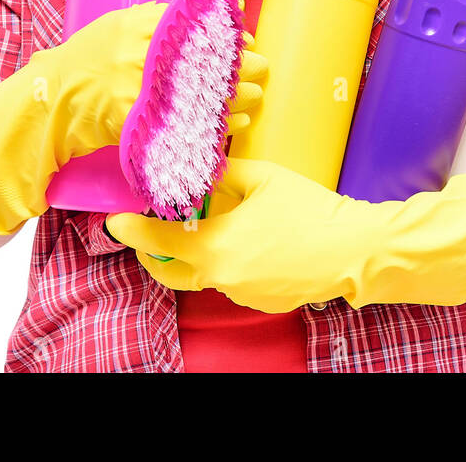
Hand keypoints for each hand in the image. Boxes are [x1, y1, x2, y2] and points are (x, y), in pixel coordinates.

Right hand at [0, 4, 265, 235]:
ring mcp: (134, 86)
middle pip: (204, 57)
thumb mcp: (117, 27)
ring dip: (234, 97)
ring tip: (254, 98)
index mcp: (135, 24)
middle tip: (261, 69)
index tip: (246, 41)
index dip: (225, 34)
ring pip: (201, 92)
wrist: (47, 104)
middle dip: (239, 66)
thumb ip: (155, 21)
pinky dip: (213, 126)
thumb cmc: (85, 63)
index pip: (193, 22)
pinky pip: (184, 124)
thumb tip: (205, 17)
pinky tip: (233, 125)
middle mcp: (137, 51)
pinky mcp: (133, 120)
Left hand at [104, 157, 465, 313]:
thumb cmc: (310, 210)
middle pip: (172, 270)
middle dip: (154, 252)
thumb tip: (207, 165)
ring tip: (201, 224)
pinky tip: (243, 239)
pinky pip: (231, 279)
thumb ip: (228, 173)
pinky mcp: (261, 299)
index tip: (112, 221)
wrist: (354, 250)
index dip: (133, 231)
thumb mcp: (265, 179)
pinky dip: (225, 260)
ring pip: (203, 274)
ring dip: (195, 253)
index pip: (160, 242)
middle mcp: (222, 277)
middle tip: (147, 229)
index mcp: (217, 247)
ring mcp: (241, 293)